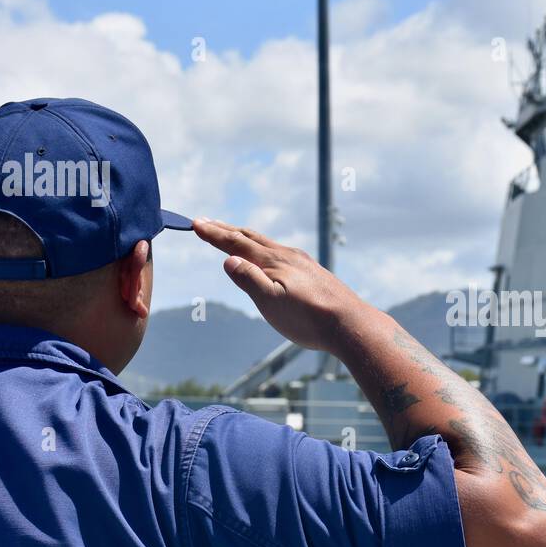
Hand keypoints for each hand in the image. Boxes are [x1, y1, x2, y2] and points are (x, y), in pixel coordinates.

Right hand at [192, 218, 369, 352]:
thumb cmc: (309, 319)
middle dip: (225, 230)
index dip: (213, 235)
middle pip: (250, 238)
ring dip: (246, 237)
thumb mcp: (272, 303)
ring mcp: (302, 263)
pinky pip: (281, 252)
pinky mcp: (313, 273)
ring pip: (267, 244)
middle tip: (205, 222)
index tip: (194, 224)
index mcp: (273, 262)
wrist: (351, 324)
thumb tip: (228, 259)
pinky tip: (271, 257)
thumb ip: (249, 280)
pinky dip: (265, 248)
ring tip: (234, 234)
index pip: (236, 244)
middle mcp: (287, 256)